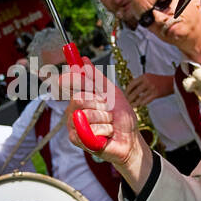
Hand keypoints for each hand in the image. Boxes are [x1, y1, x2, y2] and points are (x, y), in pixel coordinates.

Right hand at [59, 60, 151, 185]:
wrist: (130, 140)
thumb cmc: (122, 118)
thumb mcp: (113, 93)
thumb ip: (98, 78)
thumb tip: (84, 61)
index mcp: (82, 98)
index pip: (70, 84)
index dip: (70, 77)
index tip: (71, 72)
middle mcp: (74, 110)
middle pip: (78, 98)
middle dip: (101, 105)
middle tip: (109, 112)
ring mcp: (73, 125)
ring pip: (86, 115)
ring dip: (106, 120)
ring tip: (110, 125)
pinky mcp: (76, 139)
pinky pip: (89, 130)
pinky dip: (105, 131)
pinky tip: (106, 135)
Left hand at [125, 72, 173, 107]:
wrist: (172, 82)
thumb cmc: (160, 81)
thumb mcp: (149, 77)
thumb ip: (141, 82)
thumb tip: (131, 89)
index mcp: (144, 76)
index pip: (132, 83)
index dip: (127, 90)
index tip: (125, 94)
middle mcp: (147, 81)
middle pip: (134, 91)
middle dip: (129, 98)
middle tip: (127, 102)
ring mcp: (151, 87)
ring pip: (140, 97)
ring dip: (135, 102)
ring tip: (132, 105)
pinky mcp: (156, 94)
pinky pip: (146, 100)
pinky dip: (142, 103)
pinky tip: (139, 105)